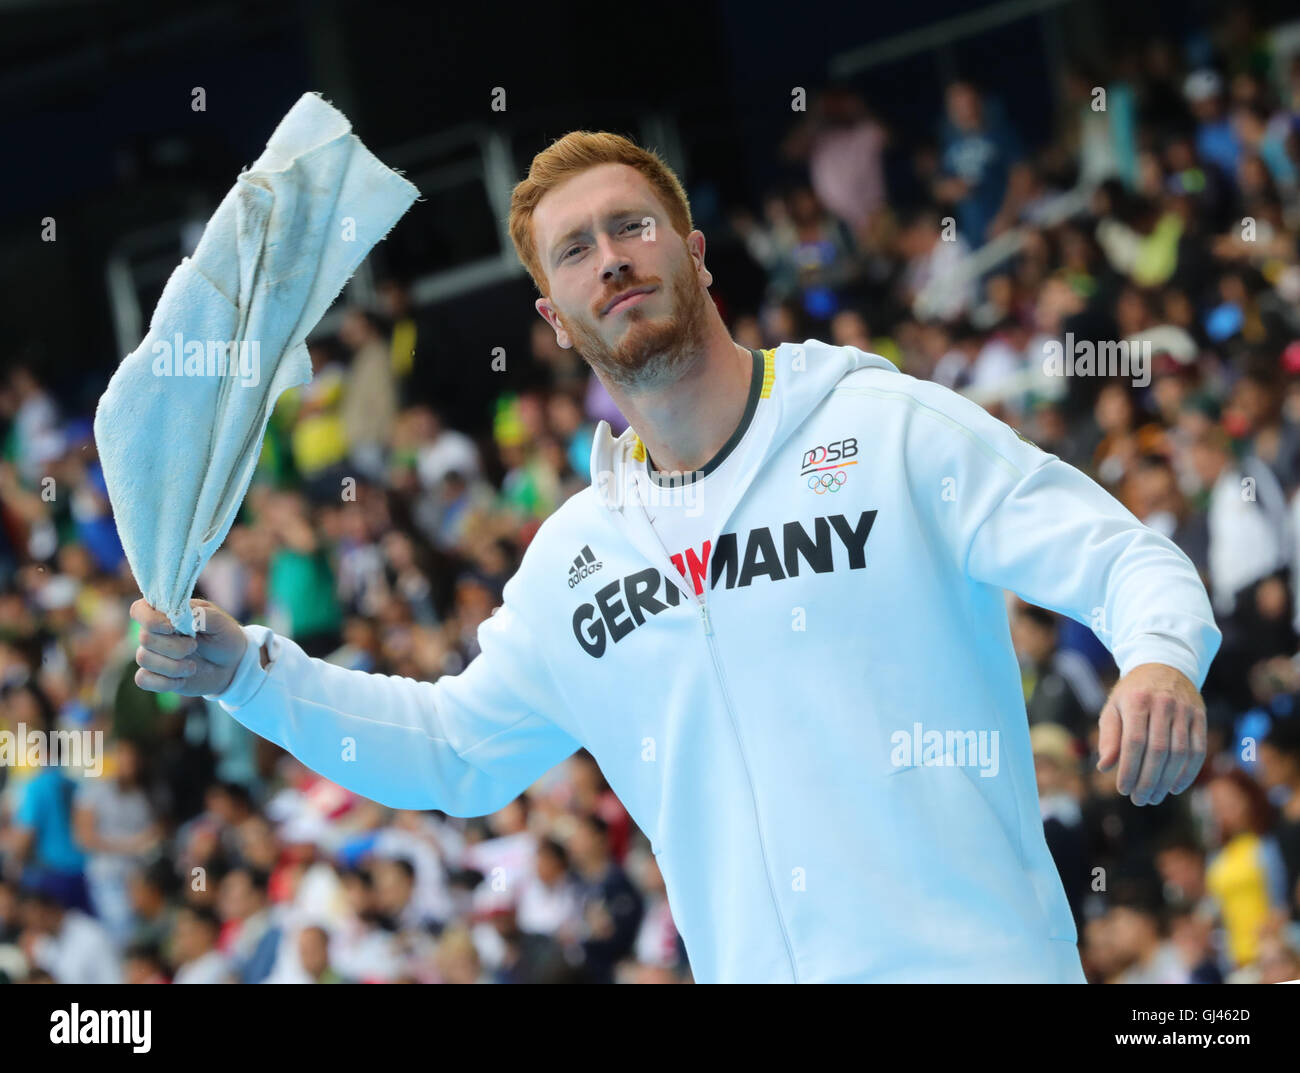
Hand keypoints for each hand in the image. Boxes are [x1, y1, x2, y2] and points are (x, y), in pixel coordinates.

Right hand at [130, 597, 246, 696]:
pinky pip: (143, 679)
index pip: (139, 609)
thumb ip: (201, 614)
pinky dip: (164, 682)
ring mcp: (153, 654)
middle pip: (145, 637)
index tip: (173, 627)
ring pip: (143, 658)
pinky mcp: (154, 675)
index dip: (151, 619)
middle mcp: (155, 633)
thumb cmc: (223, 637)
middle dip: (174, 646)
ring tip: (193, 666)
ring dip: (173, 666)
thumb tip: (180, 616)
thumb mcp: (220, 621)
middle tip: (195, 646)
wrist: (231, 665)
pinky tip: (182, 680)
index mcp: (167, 613)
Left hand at [1097, 663, 1206, 805]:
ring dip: (1167, 780)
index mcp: (1137, 701)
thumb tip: (1105, 767)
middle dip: (1148, 780)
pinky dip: (1188, 772)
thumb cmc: (1133, 693)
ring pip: (1179, 753)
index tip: (1123, 789)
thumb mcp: (1113, 707)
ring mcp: (1185, 710)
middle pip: (1158, 751)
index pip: (1134, 742)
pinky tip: (1175, 787)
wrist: (1164, 665)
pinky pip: (1197, 750)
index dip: (1129, 769)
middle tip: (1139, 800)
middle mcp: (1163, 705)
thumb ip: (1109, 736)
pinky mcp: (1200, 717)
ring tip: (1154, 797)